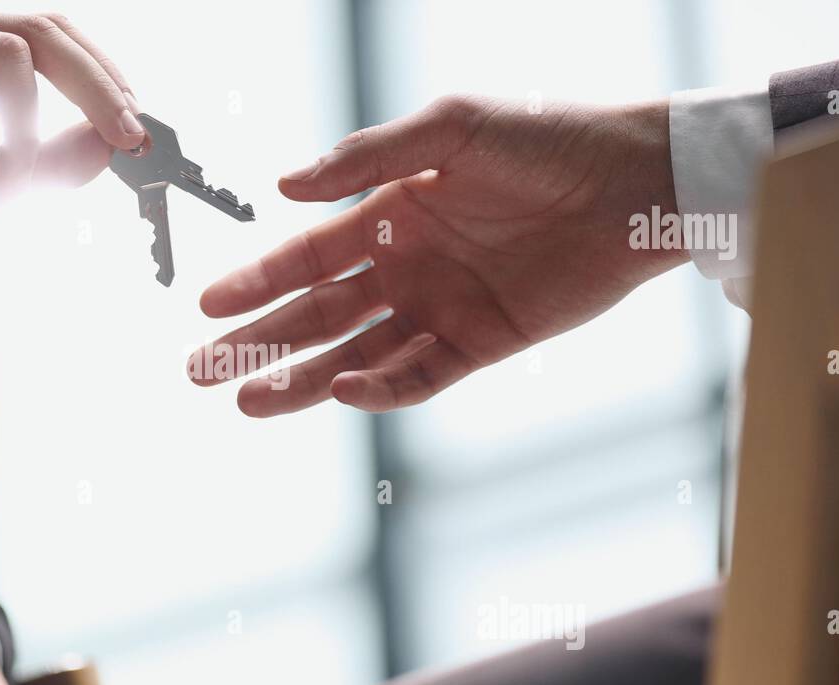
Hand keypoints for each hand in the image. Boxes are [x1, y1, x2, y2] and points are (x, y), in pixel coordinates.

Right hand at [0, 11, 144, 294]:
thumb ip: (50, 160)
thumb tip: (109, 140)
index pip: (52, 33)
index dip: (103, 74)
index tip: (139, 125)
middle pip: (41, 30)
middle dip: (97, 86)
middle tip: (128, 136)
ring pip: (6, 54)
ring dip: (28, 127)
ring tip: (9, 179)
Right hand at [189, 95, 685, 415]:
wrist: (636, 182)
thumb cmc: (546, 140)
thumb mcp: (450, 128)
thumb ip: (368, 158)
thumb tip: (285, 188)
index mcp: (390, 216)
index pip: (306, 258)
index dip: (256, 282)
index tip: (206, 305)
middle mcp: (405, 268)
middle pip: (315, 316)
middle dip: (257, 343)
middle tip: (201, 371)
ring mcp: (441, 310)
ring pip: (355, 356)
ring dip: (302, 381)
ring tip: (248, 402)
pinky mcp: (482, 343)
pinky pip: (420, 376)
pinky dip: (381, 389)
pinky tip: (343, 390)